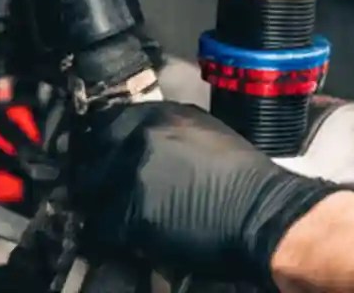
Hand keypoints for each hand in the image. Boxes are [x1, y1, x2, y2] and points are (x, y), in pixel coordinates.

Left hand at [73, 102, 339, 282]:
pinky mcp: (130, 212)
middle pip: (92, 153)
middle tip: (101, 188)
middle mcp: (141, 138)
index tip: (101, 155)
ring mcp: (132, 173)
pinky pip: (100, 224)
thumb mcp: (206, 133)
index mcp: (160, 115)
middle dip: (95, 171)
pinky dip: (107, 232)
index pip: (108, 121)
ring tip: (110, 214)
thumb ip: (170, 131)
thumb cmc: (245, 179)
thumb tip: (147, 141)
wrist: (263, 213)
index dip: (103, 143)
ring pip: (90, 189)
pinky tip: (122, 237)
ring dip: (98, 202)